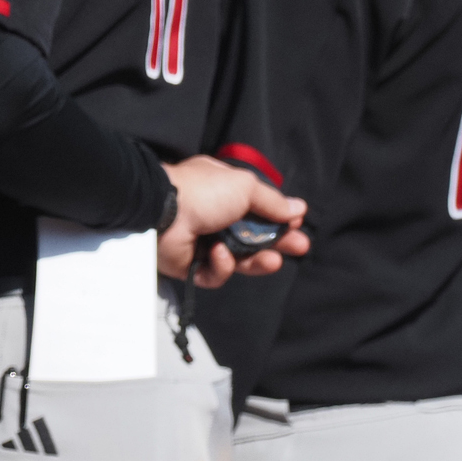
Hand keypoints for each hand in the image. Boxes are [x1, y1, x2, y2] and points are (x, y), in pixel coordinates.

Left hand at [159, 155, 308, 289]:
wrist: (162, 212)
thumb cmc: (204, 191)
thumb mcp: (245, 187)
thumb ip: (272, 202)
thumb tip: (298, 208)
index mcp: (224, 191)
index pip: (258, 209)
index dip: (278, 218)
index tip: (296, 224)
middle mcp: (214, 216)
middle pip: (253, 236)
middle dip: (277, 242)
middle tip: (299, 247)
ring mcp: (202, 242)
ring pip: (238, 259)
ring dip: (256, 261)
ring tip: (271, 260)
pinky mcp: (190, 266)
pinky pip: (215, 273)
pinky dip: (221, 265)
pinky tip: (218, 253)